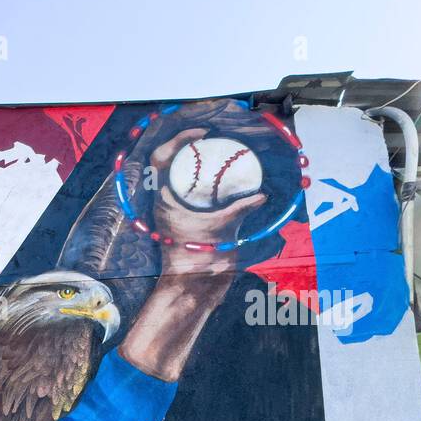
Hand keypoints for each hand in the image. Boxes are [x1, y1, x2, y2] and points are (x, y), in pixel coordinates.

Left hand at [148, 128, 266, 278]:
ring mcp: (174, 210)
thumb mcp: (223, 229)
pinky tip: (224, 177)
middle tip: (212, 139)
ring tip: (218, 153)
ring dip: (195, 163)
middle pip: (169, 163)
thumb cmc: (200, 260)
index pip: (160, 159)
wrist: (194, 286)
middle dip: (188, 146)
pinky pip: (192, 191)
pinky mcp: (186, 218)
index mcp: (164, 200)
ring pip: (179, 176)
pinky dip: (205, 181)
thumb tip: (260, 195)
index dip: (177, 140)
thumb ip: (240, 209)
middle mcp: (165, 202)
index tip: (200, 134)